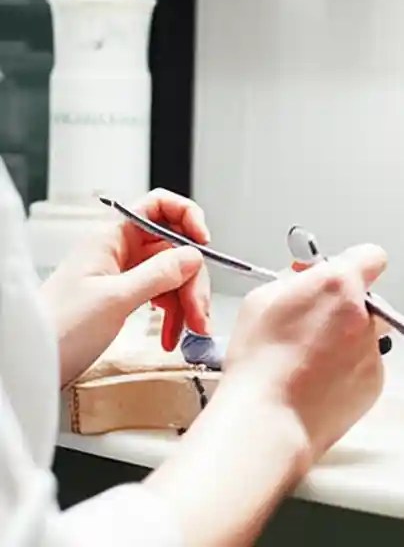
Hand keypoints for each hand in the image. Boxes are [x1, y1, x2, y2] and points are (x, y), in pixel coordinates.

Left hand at [42, 189, 211, 384]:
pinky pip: (163, 296)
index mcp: (111, 238)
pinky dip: (174, 316)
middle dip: (192, 280)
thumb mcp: (115, 299)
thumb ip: (159, 274)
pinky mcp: (126, 296)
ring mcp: (124, 273)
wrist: (32, 362)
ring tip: (188, 331)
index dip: (187, 217)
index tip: (204, 243)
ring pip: (173, 276)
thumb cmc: (59, 327)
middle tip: (198, 312)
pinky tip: (171, 335)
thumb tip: (194, 255)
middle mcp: (120, 250)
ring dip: (187, 303)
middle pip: (175, 249)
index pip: (159, 207)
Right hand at [222, 244, 388, 464]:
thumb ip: (293, 280)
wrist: (268, 419)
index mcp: (338, 285)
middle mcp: (364, 315)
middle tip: (316, 325)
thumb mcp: (261, 300)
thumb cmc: (258, 363)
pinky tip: (318, 381)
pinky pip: (366, 366)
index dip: (356, 264)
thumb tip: (307, 275)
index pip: (371, 256)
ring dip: (348, 341)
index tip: (341, 276)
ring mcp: (373, 350)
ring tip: (311, 360)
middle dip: (348, 308)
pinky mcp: (375, 381)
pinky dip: (348, 371)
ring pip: (367, 336)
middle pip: (369, 300)